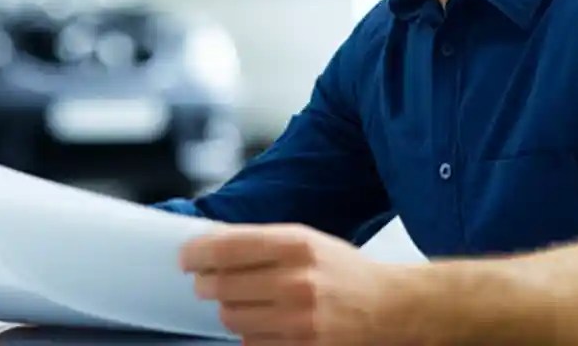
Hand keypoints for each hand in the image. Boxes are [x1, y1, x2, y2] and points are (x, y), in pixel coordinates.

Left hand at [180, 223, 398, 344]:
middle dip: (205, 283)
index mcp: (297, 245)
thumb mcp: (307, 241)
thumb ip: (261, 242)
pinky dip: (250, 333)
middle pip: (221, 286)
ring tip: (242, 301)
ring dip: (228, 309)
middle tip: (204, 282)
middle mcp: (297, 282)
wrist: (390, 308)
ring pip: (231, 318)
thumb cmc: (343, 272)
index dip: (197, 253)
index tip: (187, 258)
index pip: (227, 248)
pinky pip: (251, 343)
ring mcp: (299, 321)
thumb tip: (209, 244)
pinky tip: (265, 322)